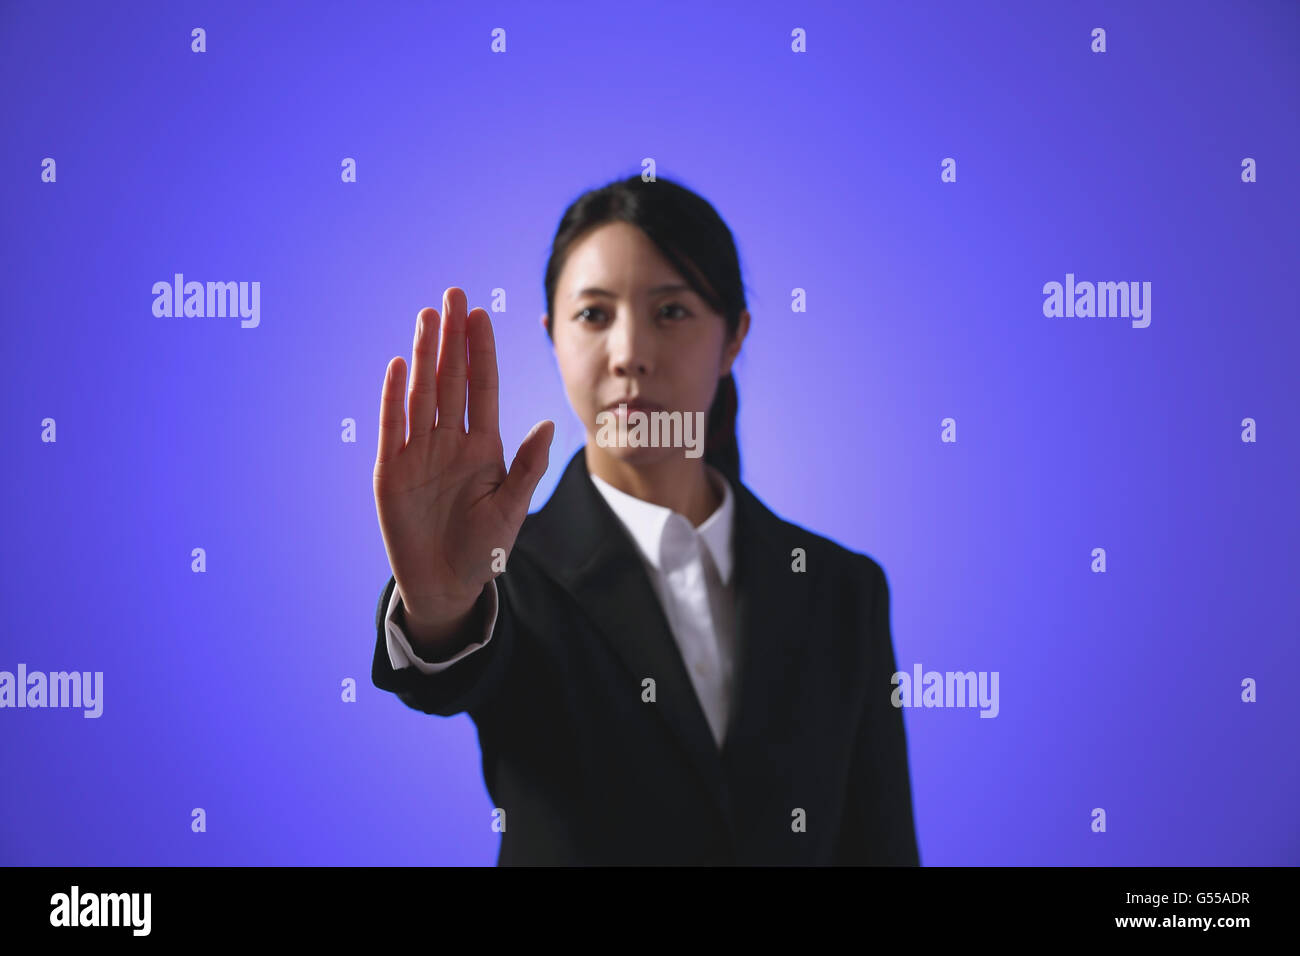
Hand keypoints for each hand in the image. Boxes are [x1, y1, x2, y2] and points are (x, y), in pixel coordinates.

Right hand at [373, 287, 553, 640]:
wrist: (447, 584)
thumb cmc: (484, 550)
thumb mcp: (512, 509)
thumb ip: (527, 467)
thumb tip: (546, 422)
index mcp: (484, 447)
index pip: (483, 388)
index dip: (481, 352)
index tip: (481, 315)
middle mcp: (450, 441)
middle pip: (451, 379)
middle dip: (453, 338)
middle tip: (453, 294)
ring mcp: (419, 453)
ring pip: (423, 393)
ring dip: (425, 356)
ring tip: (428, 317)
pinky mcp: (392, 471)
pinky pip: (393, 427)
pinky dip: (395, 397)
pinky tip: (399, 365)